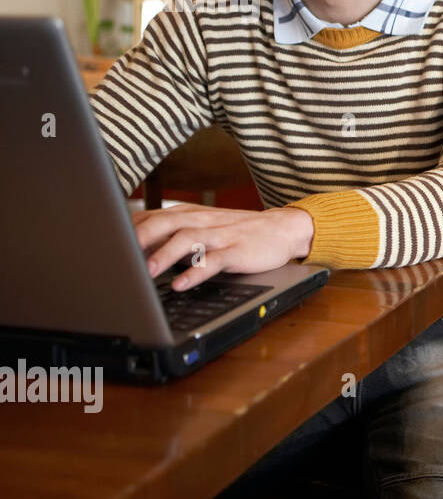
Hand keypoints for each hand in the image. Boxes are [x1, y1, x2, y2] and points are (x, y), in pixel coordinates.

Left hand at [131, 204, 314, 290]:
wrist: (281, 229)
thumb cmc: (236, 232)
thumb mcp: (201, 229)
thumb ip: (170, 236)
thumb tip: (133, 249)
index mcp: (187, 215)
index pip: (149, 218)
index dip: (125, 232)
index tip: (104, 246)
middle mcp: (200, 221)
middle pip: (163, 224)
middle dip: (138, 239)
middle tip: (116, 256)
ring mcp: (220, 235)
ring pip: (187, 240)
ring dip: (164, 255)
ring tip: (146, 272)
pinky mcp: (237, 250)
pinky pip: (215, 260)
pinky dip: (197, 271)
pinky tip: (183, 283)